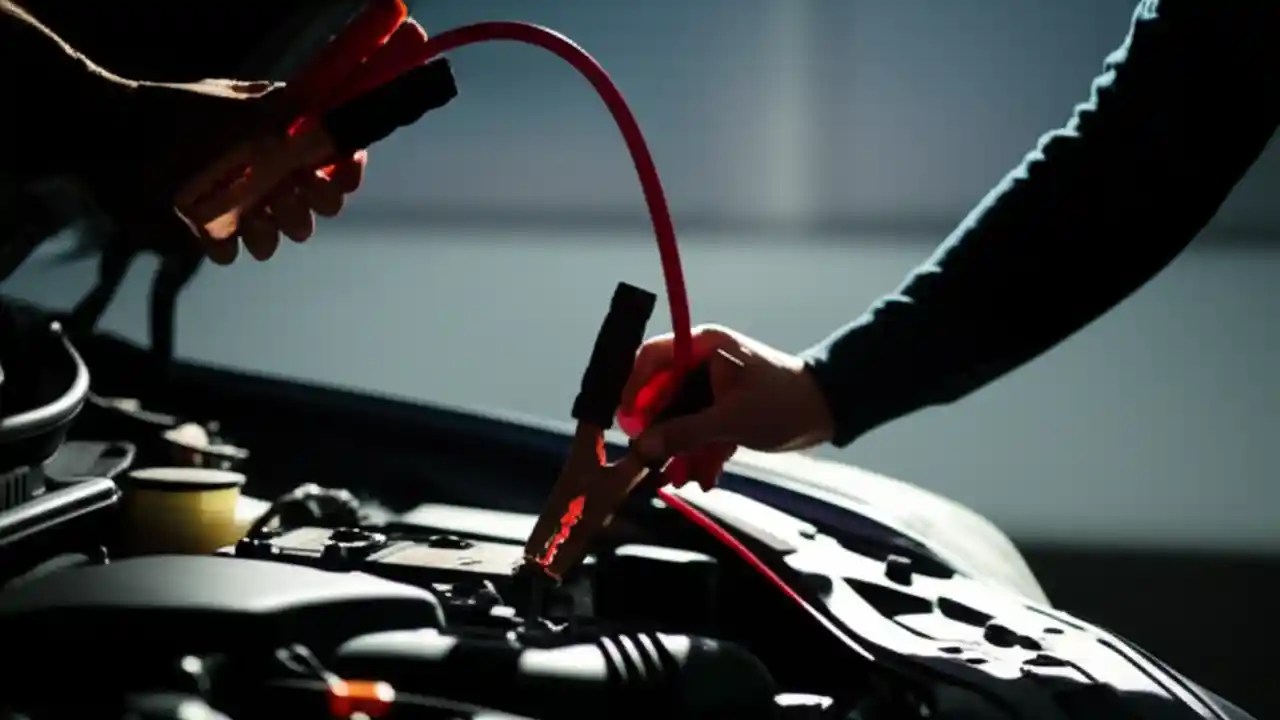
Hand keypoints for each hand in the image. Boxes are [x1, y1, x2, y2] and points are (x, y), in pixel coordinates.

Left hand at [80, 78, 366, 263]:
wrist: (116, 135)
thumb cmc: (181, 115)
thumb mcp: (240, 104)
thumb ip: (288, 112)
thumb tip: (332, 117)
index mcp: (282, 139)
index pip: (334, 158)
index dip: (345, 170)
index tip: (341, 179)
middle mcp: (268, 172)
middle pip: (315, 202)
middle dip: (311, 206)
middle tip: (292, 200)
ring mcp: (240, 203)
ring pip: (278, 232)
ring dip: (273, 230)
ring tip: (254, 222)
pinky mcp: (208, 228)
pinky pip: (231, 250)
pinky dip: (227, 245)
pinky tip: (216, 234)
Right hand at [619, 324, 835, 489]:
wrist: (828, 412)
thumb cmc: (783, 403)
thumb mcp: (731, 420)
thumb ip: (686, 433)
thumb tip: (644, 446)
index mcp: (702, 347)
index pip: (651, 359)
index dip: (634, 390)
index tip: (628, 425)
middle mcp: (701, 362)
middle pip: (661, 394)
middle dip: (658, 432)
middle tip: (651, 463)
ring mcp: (712, 387)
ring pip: (678, 417)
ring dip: (679, 449)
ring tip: (679, 479)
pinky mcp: (722, 408)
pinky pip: (698, 429)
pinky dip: (699, 453)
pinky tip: (704, 478)